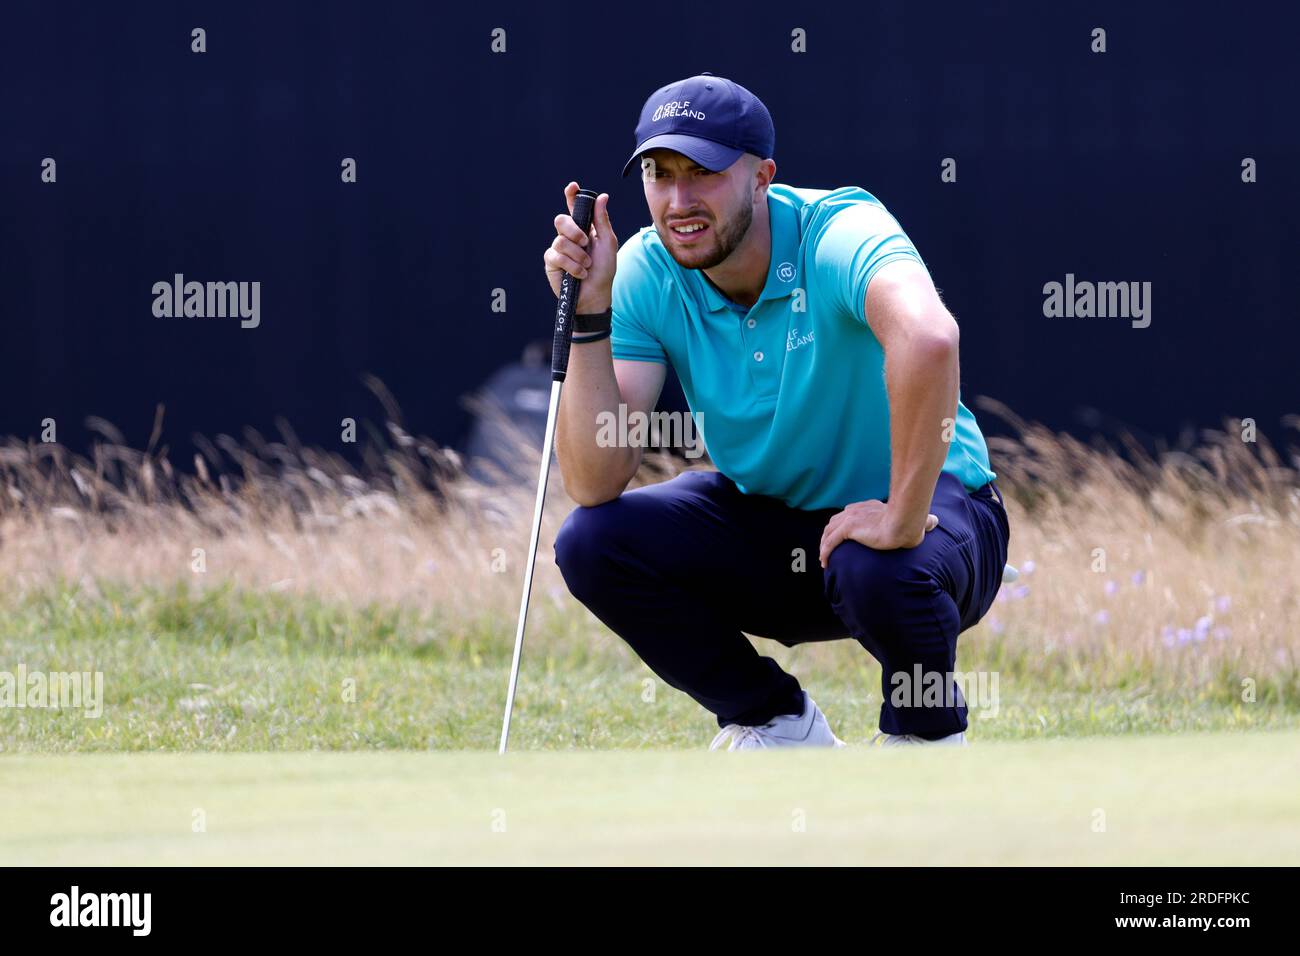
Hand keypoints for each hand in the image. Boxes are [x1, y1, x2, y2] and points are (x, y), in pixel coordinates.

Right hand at [543, 182, 617, 312]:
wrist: (596, 295)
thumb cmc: (604, 270)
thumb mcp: (608, 243)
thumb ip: (603, 221)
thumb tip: (602, 196)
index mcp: (583, 228)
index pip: (574, 207)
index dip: (571, 195)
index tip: (573, 187)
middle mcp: (568, 236)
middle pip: (561, 220)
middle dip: (574, 230)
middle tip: (585, 242)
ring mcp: (558, 248)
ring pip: (560, 241)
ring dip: (578, 255)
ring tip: (587, 265)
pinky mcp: (551, 262)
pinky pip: (556, 256)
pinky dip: (571, 265)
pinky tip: (579, 274)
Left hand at [818, 500, 938, 566]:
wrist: (905, 523)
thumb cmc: (913, 524)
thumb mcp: (918, 522)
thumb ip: (925, 522)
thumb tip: (936, 521)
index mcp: (868, 507)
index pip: (849, 515)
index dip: (842, 527)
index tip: (841, 538)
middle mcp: (856, 510)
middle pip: (834, 522)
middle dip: (829, 536)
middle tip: (827, 550)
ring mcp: (850, 518)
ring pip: (829, 532)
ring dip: (824, 545)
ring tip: (824, 559)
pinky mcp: (847, 528)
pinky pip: (829, 542)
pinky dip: (825, 552)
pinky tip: (824, 562)